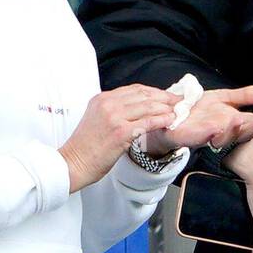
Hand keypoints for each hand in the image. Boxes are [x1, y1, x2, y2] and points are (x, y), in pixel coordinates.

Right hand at [59, 84, 181, 192]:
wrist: (73, 163)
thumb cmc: (86, 147)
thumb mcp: (97, 119)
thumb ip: (114, 111)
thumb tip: (136, 111)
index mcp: (102, 99)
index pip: (135, 89)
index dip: (154, 92)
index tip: (167, 96)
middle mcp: (108, 104)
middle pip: (144, 94)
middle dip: (165, 97)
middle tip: (179, 101)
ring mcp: (114, 116)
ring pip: (148, 106)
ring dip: (167, 107)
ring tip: (179, 110)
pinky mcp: (120, 131)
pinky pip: (148, 122)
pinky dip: (162, 119)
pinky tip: (171, 120)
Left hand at [144, 84, 252, 157]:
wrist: (170, 114)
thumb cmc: (199, 109)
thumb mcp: (225, 98)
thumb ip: (247, 96)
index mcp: (230, 123)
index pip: (248, 125)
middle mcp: (220, 132)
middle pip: (237, 132)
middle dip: (249, 128)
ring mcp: (204, 136)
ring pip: (220, 136)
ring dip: (230, 129)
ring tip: (239, 119)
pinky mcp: (187, 137)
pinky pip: (198, 136)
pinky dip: (207, 132)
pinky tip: (215, 126)